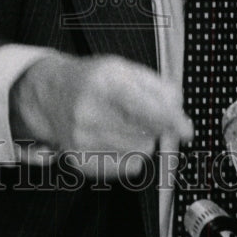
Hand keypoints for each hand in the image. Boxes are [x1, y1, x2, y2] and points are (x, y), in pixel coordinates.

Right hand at [9, 53, 192, 179]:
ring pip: (140, 151)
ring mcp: (82, 141)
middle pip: (146, 132)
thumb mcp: (125, 69)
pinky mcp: (82, 162)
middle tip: (143, 112)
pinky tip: (115, 138)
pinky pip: (128, 167)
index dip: (168, 119)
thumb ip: (158, 87)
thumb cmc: (93, 79)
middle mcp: (88, 113)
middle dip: (156, 124)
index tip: (185, 129)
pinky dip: (131, 154)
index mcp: (102, 83)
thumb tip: (179, 114)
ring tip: (124, 122)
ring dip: (144, 138)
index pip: (140, 106)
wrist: (50, 95)